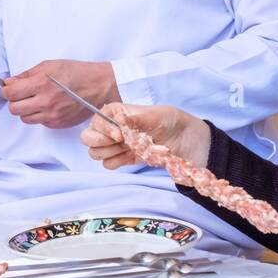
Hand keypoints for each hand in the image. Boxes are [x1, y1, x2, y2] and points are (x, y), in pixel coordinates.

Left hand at [1, 60, 117, 128]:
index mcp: (41, 84)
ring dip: (26, 110)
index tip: (9, 88)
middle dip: (14, 101)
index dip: (7, 90)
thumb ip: (26, 75)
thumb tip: (9, 83)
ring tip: (36, 100)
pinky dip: (39, 115)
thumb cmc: (75, 72)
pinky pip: (39, 122)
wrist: (98, 86)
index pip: (10, 93)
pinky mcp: (57, 123)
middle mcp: (45, 102)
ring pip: (25, 119)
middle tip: (21, 95)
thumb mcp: (49, 65)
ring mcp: (52, 115)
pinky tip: (48, 106)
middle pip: (14, 109)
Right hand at [80, 102, 210, 168]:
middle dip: (98, 141)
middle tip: (119, 143)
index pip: (97, 119)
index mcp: (119, 113)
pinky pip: (108, 164)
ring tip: (127, 149)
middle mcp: (114, 128)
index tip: (119, 135)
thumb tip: (120, 120)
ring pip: (95, 151)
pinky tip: (129, 158)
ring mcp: (118, 145)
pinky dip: (115, 163)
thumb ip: (137, 119)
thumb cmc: (173, 122)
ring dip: (107, 152)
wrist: (188, 143)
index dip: (103, 128)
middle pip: (88, 136)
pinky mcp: (124, 159)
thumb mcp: (158, 116)